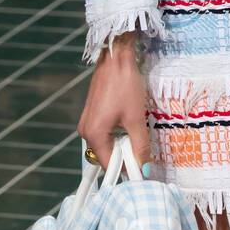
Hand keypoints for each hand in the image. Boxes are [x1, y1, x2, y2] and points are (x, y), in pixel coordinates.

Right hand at [77, 34, 150, 170]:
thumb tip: (144, 169)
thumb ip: (140, 146)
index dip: (127, 170)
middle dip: (125, 156)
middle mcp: (85, 131)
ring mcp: (87, 122)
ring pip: (107, 145)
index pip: (109, 165)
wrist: (115, 58)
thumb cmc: (124, 85)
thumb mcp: (136, 118)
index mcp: (94, 134)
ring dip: (122, 144)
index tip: (143, 171)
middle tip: (143, 148)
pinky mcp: (92, 115)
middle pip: (107, 156)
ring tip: (137, 131)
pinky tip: (129, 124)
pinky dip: (118, 134)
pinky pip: (105, 133)